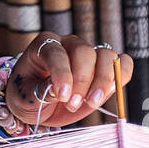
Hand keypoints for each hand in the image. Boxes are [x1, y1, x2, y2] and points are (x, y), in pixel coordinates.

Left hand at [1, 34, 132, 127]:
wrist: (37, 103)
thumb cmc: (27, 96)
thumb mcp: (24, 97)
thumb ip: (41, 91)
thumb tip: (59, 89)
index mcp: (44, 45)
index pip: (57, 52)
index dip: (62, 74)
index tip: (62, 95)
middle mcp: (68, 44)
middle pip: (85, 52)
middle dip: (82, 81)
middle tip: (73, 103)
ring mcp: (89, 53)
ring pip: (107, 55)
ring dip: (103, 81)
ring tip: (91, 103)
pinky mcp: (104, 67)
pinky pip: (123, 62)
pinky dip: (122, 76)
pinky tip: (108, 93)